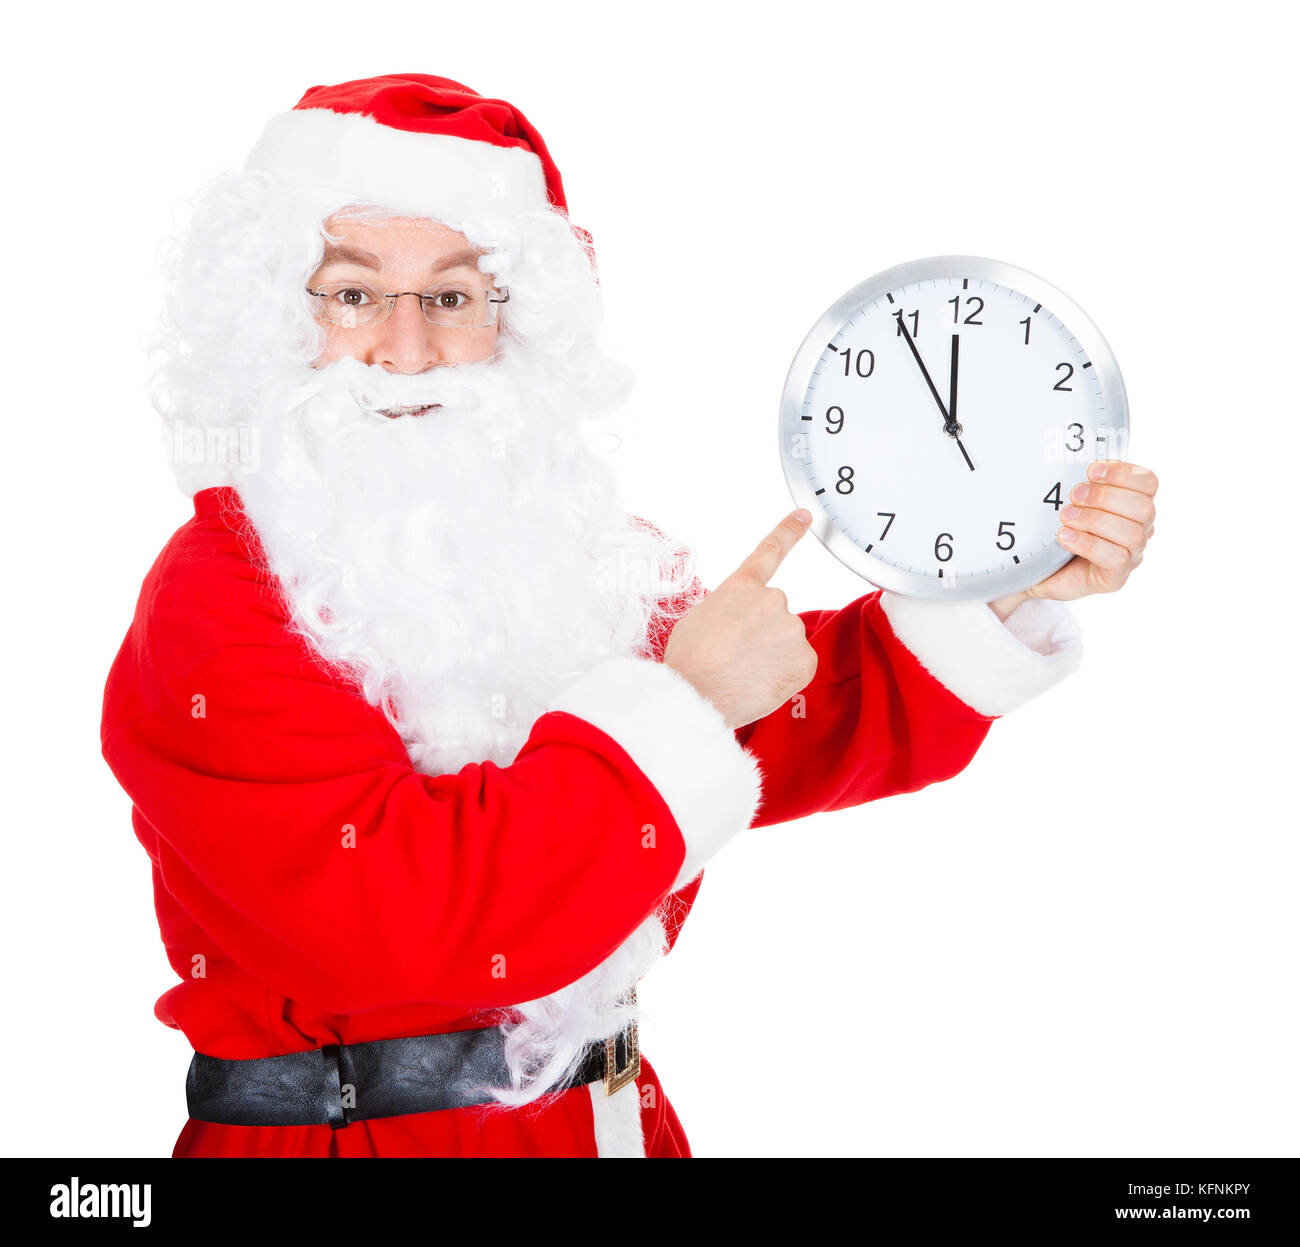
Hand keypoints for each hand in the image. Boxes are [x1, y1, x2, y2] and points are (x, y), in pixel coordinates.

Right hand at [664, 509, 818, 729]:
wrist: (697, 694)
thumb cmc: (689, 662)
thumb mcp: (698, 618)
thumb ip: (727, 608)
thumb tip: (738, 621)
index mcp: (742, 586)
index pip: (770, 552)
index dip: (789, 531)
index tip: (805, 516)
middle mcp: (773, 599)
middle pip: (774, 614)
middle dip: (760, 632)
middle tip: (735, 655)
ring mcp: (792, 628)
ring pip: (786, 641)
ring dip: (771, 655)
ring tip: (743, 672)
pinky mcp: (805, 659)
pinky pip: (798, 665)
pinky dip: (783, 675)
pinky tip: (760, 682)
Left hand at [990, 460, 1157, 613]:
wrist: (1035, 569)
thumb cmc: (1057, 529)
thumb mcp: (1069, 501)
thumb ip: (1082, 481)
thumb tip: (1075, 454)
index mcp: (1133, 504)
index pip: (1149, 482)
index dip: (1124, 473)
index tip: (1091, 471)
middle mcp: (1140, 529)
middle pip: (1144, 507)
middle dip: (1105, 497)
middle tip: (1074, 495)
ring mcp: (1131, 555)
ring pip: (1132, 533)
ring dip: (1094, 520)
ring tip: (1065, 516)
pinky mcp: (1116, 577)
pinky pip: (1115, 558)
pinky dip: (1088, 543)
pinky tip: (1064, 537)